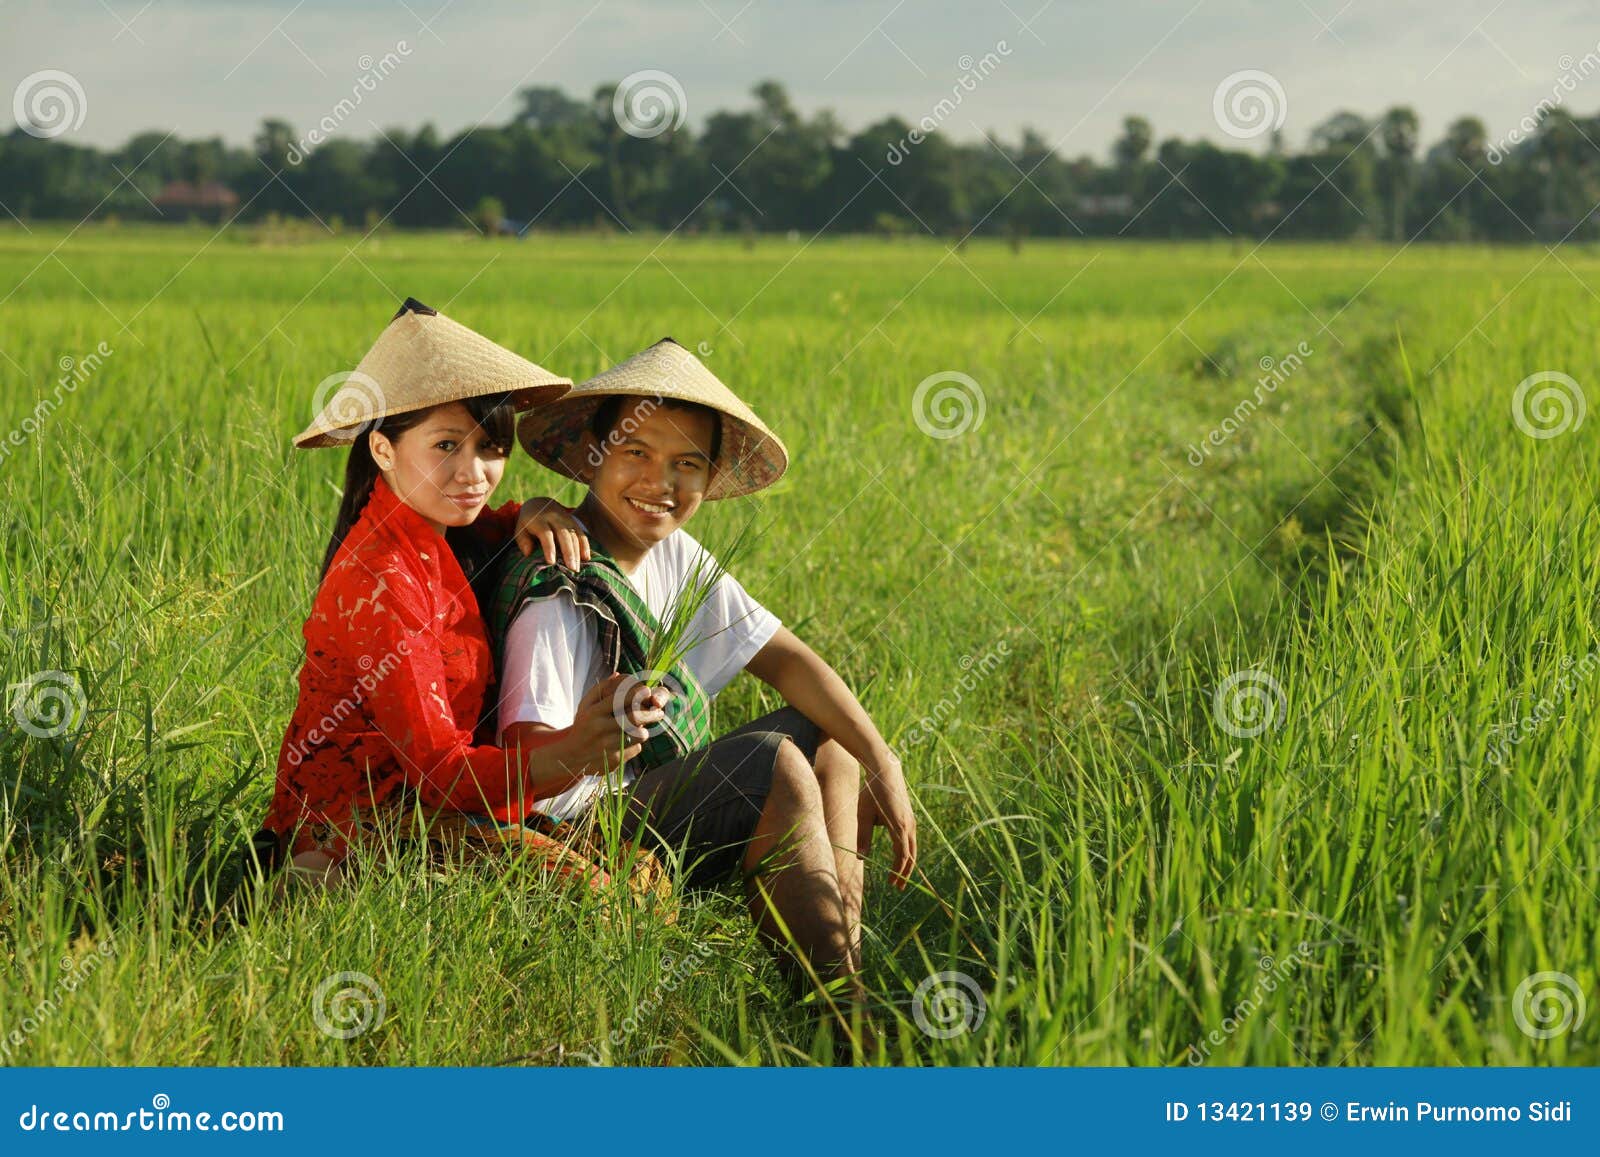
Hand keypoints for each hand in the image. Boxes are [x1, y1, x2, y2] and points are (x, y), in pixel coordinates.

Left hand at [514, 498, 590, 568]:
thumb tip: (528, 553)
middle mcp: (554, 518)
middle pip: (564, 535)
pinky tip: (586, 558)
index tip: (551, 562)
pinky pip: (581, 533)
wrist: (539, 503)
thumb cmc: (528, 522)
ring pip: (574, 535)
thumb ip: (523, 541)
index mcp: (539, 520)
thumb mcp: (520, 529)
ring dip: (577, 552)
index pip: (546, 534)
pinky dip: (585, 546)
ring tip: (576, 568)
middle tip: (571, 568)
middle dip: (568, 552)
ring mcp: (566, 519)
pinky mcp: (574, 521)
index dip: (549, 548)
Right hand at [561, 673, 669, 776]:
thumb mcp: (585, 705)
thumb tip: (619, 674)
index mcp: (594, 712)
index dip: (637, 693)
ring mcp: (608, 746)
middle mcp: (600, 729)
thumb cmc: (582, 726)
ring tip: (643, 727)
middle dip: (651, 713)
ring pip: (639, 734)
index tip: (647, 691)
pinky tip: (628, 742)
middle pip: (635, 717)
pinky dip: (636, 743)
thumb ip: (601, 689)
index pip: (620, 699)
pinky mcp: (615, 760)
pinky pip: (635, 749)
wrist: (571, 757)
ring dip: (645, 729)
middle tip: (659, 711)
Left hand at [857, 751, 915, 889]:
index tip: (891, 883)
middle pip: (911, 855)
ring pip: (913, 848)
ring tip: (899, 876)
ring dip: (906, 863)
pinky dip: (907, 852)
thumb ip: (863, 836)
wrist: (885, 771)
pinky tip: (899, 857)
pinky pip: (911, 839)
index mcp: (899, 826)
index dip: (897, 871)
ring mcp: (911, 821)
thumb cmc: (871, 792)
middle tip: (897, 887)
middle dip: (904, 872)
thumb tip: (860, 857)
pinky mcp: (910, 817)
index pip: (902, 856)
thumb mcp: (863, 814)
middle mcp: (909, 825)